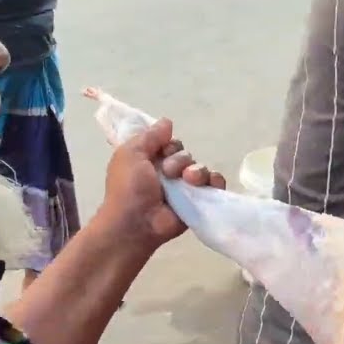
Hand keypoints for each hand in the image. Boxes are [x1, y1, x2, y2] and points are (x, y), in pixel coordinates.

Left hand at [99, 118, 225, 251]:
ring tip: (189, 181)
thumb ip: (150, 136)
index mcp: (151, 161)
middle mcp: (168, 173)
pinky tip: (208, 185)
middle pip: (186, 155)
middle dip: (180, 160)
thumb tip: (168, 121)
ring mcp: (184, 189)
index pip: (170, 144)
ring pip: (201, 168)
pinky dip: (215, 182)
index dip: (169, 145)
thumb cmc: (128, 187)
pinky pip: (214, 186)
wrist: (136, 222)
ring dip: (197, 171)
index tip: (161, 152)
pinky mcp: (198, 203)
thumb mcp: (131, 153)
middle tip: (168, 173)